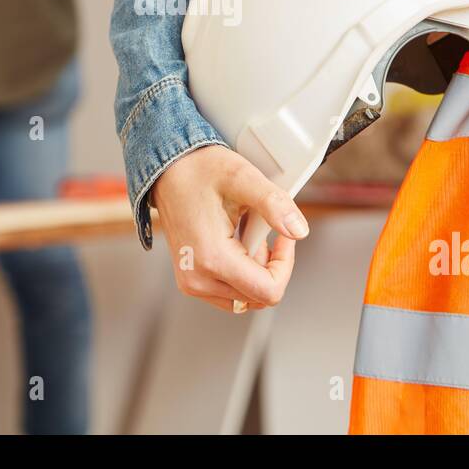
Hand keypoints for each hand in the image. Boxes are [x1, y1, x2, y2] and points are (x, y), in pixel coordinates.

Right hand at [149, 144, 307, 312]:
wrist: (168, 171)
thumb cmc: (200, 171)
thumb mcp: (242, 178)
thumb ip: (274, 204)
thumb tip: (300, 231)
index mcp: (212, 258)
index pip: (268, 291)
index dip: (286, 264)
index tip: (283, 237)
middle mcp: (198, 279)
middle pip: (258, 296)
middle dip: (271, 264)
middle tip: (265, 229)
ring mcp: (192, 283)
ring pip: (246, 298)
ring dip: (257, 270)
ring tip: (248, 234)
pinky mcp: (192, 281)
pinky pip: (231, 293)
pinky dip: (243, 273)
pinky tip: (238, 244)